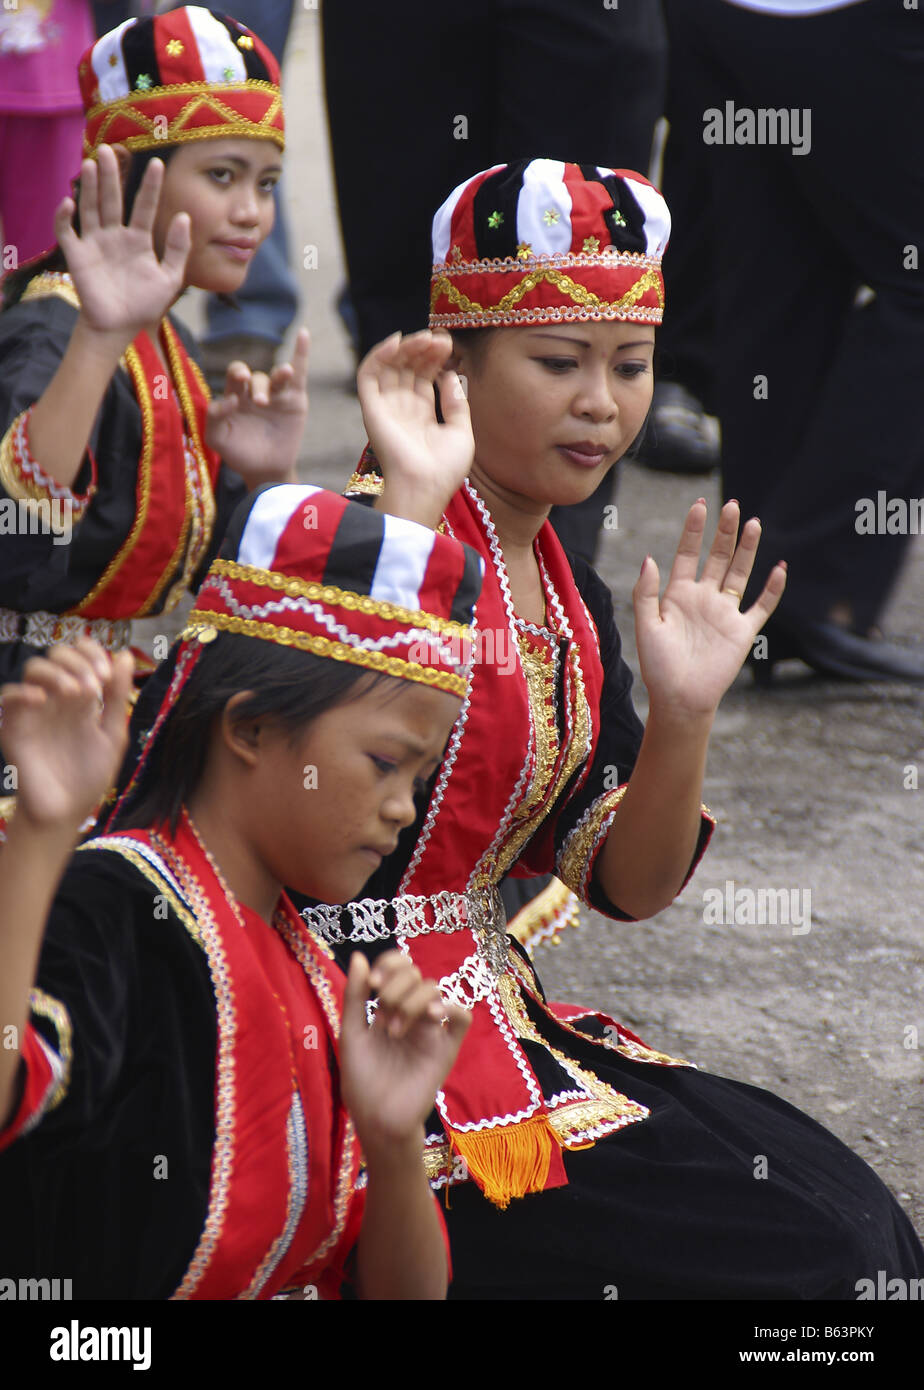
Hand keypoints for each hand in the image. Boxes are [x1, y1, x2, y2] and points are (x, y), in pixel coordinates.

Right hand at [0, 640, 134, 830]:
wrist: (67, 811)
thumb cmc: (90, 776)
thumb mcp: (112, 734)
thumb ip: (117, 696)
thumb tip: (124, 655)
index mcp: (81, 697)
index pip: (80, 654)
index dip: (92, 653)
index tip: (107, 675)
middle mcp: (57, 698)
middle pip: (58, 655)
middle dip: (79, 663)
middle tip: (95, 687)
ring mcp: (35, 710)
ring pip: (34, 668)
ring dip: (57, 672)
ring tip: (76, 692)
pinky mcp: (14, 727)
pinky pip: (8, 696)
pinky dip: (23, 691)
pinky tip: (42, 699)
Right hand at [56, 145, 190, 343]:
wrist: (119, 327)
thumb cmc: (145, 305)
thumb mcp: (170, 278)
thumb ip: (178, 250)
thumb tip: (185, 217)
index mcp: (139, 239)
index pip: (145, 206)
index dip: (151, 186)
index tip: (159, 164)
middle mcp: (116, 236)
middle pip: (113, 199)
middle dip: (111, 175)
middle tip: (109, 149)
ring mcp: (95, 243)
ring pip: (91, 208)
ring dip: (90, 186)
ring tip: (91, 163)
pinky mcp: (77, 255)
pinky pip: (67, 232)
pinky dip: (64, 217)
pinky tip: (70, 203)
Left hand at [205, 327, 309, 485]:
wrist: (265, 471)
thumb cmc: (239, 454)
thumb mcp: (217, 439)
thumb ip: (213, 417)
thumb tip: (230, 399)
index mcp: (235, 395)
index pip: (235, 375)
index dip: (235, 379)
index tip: (236, 402)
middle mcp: (254, 390)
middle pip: (255, 375)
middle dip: (255, 384)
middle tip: (260, 402)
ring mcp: (276, 394)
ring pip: (276, 376)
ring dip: (278, 376)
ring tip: (281, 381)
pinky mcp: (295, 399)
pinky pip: (300, 372)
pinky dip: (301, 352)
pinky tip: (303, 333)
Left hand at [339, 951, 468, 1157]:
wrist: (375, 1120)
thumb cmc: (361, 1080)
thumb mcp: (351, 1033)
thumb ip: (354, 996)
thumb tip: (359, 956)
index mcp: (390, 1007)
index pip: (400, 967)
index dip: (389, 965)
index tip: (371, 984)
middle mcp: (412, 1014)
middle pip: (416, 974)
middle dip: (395, 988)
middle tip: (381, 1017)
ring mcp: (431, 1030)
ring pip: (435, 989)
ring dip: (411, 1002)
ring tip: (394, 1031)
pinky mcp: (446, 1049)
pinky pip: (463, 1016)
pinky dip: (451, 1007)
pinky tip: (431, 1017)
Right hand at [357, 330, 473, 522]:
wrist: (424, 486)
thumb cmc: (444, 469)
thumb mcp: (461, 433)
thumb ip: (456, 404)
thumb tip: (450, 376)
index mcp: (421, 416)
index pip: (423, 377)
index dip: (434, 358)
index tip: (448, 344)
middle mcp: (401, 409)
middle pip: (407, 369)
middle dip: (423, 350)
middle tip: (440, 339)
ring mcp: (385, 408)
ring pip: (389, 367)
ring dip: (406, 348)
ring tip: (424, 338)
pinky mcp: (371, 408)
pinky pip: (368, 375)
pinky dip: (378, 355)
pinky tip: (397, 342)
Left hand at [634, 499, 785, 719]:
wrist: (680, 699)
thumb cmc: (658, 666)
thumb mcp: (647, 626)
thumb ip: (646, 592)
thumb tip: (649, 558)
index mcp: (678, 595)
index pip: (687, 554)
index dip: (693, 530)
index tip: (699, 505)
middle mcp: (704, 598)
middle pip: (717, 557)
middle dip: (724, 531)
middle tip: (732, 505)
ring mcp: (725, 613)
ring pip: (740, 573)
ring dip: (747, 549)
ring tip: (753, 523)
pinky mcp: (742, 631)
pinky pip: (762, 606)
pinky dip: (772, 588)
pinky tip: (780, 567)